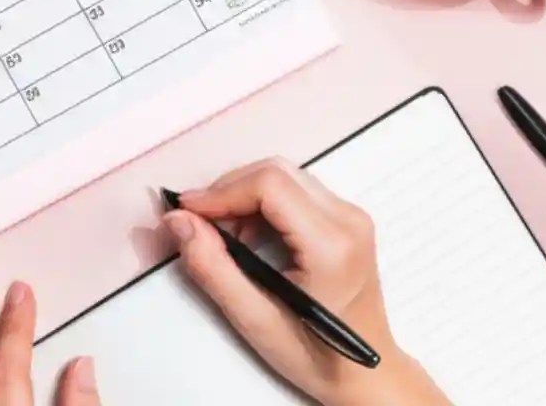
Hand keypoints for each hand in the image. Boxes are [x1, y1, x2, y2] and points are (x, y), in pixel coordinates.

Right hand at [163, 159, 449, 405]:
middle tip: (200, 224)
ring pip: (285, 176)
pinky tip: (251, 236)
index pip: (269, 185)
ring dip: (245, 196)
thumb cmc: (316, 355)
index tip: (186, 213)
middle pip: (276, 172)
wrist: (366, 373)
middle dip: (229, 191)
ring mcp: (352, 216)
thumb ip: (213, 267)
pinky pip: (297, 190)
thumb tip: (179, 221)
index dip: (221, 193)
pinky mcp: (347, 219)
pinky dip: (264, 203)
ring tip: (226, 236)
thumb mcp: (255, 319)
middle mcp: (348, 219)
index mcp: (331, 245)